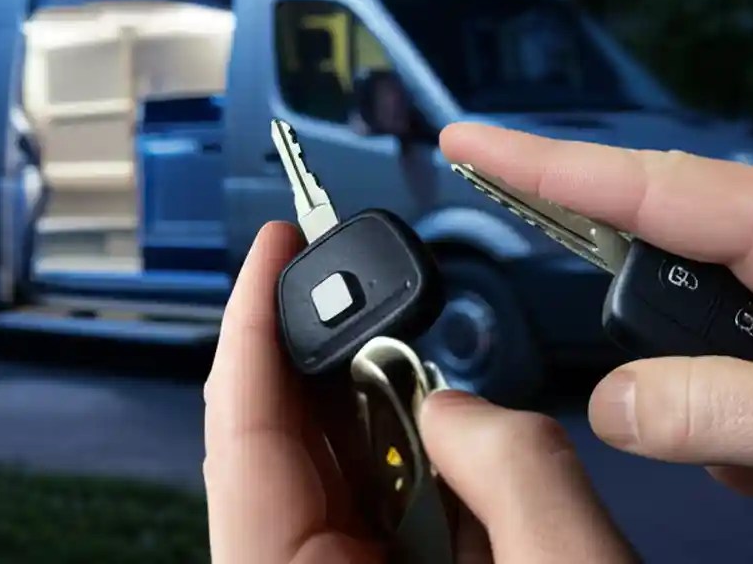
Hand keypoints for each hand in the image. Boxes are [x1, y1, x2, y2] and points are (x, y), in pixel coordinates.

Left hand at [203, 223, 636, 562]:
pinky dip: (419, 467)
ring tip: (433, 388)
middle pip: (281, 438)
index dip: (252, 322)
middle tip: (377, 295)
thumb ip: (513, 468)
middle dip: (338, 358)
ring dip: (390, 418)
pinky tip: (456, 458)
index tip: (276, 245)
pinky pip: (373, 507)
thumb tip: (462, 405)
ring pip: (334, 470)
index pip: (239, 432)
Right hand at [441, 122, 752, 533]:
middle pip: (665, 287)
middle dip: (675, 377)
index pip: (643, 185)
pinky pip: (738, 389)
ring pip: (698, 355)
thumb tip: (610, 404)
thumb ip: (708, 409)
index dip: (541, 166)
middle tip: (732, 440)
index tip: (467, 142)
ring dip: (726, 430)